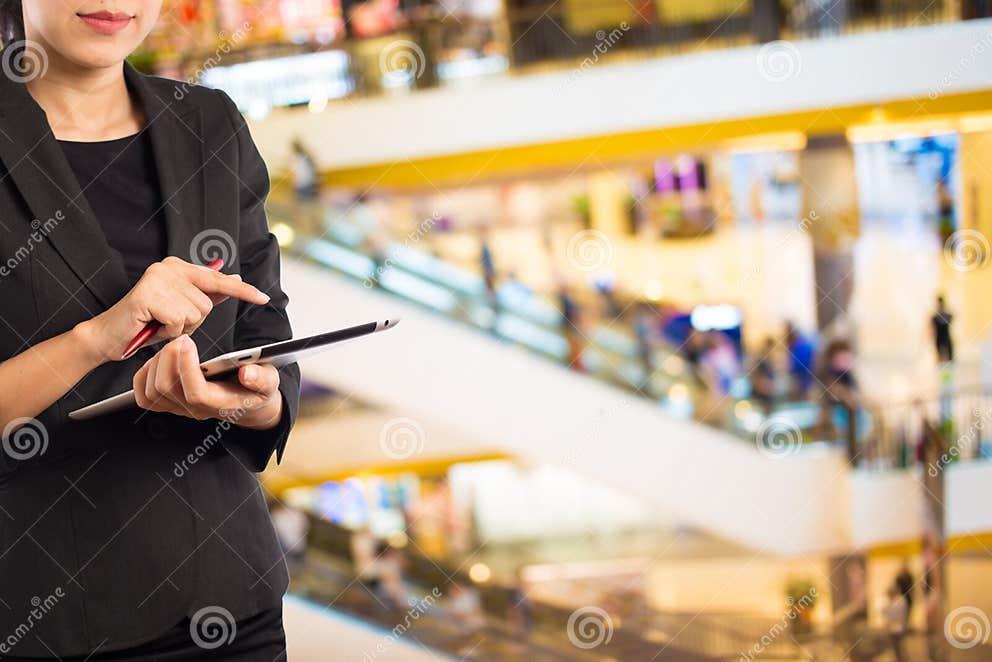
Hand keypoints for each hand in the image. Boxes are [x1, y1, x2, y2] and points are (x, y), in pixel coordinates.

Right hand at [78, 256, 269, 363]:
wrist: (109, 336)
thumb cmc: (146, 324)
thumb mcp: (182, 309)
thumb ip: (207, 294)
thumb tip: (235, 280)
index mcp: (178, 267)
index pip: (218, 278)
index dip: (242, 291)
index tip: (263, 298)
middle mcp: (168, 267)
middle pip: (207, 304)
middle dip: (191, 322)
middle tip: (167, 322)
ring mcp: (157, 279)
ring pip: (195, 314)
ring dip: (179, 328)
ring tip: (158, 324)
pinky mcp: (147, 295)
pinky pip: (179, 321)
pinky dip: (168, 332)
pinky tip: (152, 327)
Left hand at [133, 335, 282, 429]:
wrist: (248, 403)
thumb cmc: (257, 389)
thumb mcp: (270, 381)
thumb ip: (262, 378)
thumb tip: (248, 373)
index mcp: (222, 404)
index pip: (196, 393)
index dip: (187, 367)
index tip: (188, 342)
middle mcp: (197, 410)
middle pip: (168, 389)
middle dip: (169, 358)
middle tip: (181, 338)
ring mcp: (181, 409)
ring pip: (153, 391)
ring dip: (157, 363)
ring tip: (174, 346)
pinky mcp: (170, 404)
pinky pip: (145, 396)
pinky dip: (144, 375)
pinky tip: (158, 359)